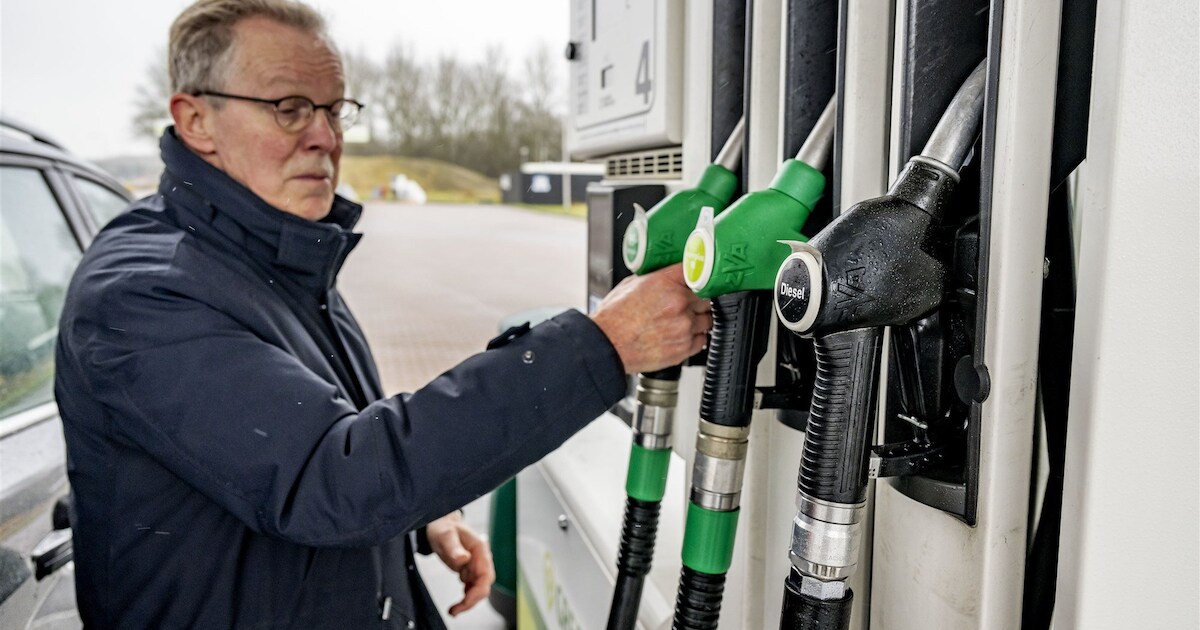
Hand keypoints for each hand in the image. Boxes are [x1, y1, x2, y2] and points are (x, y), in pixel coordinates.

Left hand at [425, 511, 493, 616]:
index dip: (478, 591)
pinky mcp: (470, 570)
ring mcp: (476, 565)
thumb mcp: (445, 535)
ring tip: (454, 609)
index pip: (486, 576)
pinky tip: (457, 603)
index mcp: (480, 550)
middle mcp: (481, 559)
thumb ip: (454, 548)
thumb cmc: (444, 527)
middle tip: (455, 610)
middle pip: (484, 585)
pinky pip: (472, 587)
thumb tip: (464, 559)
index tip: (465, 601)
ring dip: (469, 601)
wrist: (441, 524)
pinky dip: (466, 597)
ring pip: (479, 589)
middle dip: (472, 600)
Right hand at [591, 263, 712, 373]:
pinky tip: (679, 336)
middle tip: (685, 305)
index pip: (697, 271)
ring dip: (697, 321)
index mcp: (666, 282)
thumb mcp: (632, 284)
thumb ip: (657, 279)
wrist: (606, 345)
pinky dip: (694, 338)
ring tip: (679, 323)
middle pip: (706, 297)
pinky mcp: (684, 347)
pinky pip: (702, 340)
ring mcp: (684, 326)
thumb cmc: (614, 318)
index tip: (697, 280)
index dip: (696, 277)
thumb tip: (669, 277)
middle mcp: (678, 303)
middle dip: (697, 301)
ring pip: (707, 320)